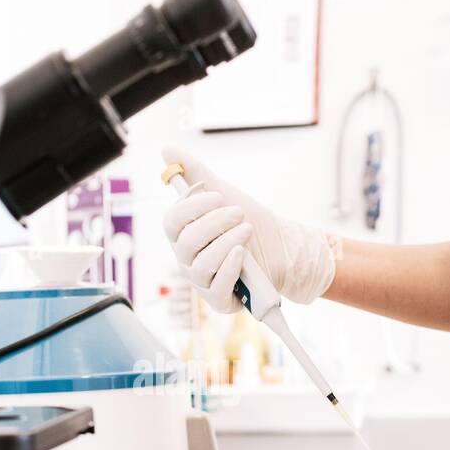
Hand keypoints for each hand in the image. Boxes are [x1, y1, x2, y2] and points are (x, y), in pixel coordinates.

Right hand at [161, 145, 335, 312]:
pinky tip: (242, 254)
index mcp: (183, 235)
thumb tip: (167, 149)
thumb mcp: (224, 194)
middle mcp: (188, 260)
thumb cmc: (247, 223)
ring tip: (247, 230)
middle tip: (238, 212)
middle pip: (185, 243)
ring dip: (225, 243)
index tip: (217, 196)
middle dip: (213, 224)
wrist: (282, 249)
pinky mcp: (221, 300)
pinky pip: (217, 288)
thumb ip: (195, 173)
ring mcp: (203, 282)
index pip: (171, 222)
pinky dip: (229, 268)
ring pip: (200, 265)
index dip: (191, 208)